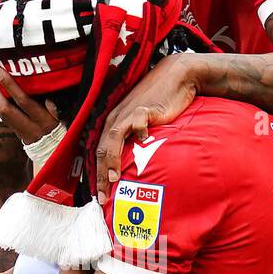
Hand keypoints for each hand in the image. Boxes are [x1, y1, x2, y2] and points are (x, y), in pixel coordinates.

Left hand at [0, 64, 59, 146]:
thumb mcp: (62, 117)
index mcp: (43, 121)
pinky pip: (2, 115)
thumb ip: (54, 108)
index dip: (10, 86)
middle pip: (5, 108)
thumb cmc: (60, 128)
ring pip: (1, 113)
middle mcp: (29, 128)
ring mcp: (21, 132)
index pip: (23, 101)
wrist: (56, 151)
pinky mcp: (16, 132)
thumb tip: (48, 96)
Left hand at [95, 52, 196, 203]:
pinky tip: (142, 141)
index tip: (101, 195)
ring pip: (112, 139)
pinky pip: (137, 122)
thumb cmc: (158, 102)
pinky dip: (137, 132)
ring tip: (114, 178)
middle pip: (101, 150)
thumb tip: (133, 164)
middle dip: (100, 175)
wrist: (175, 77)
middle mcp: (116, 119)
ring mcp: (129, 113)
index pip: (98, 152)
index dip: (97, 174)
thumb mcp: (141, 122)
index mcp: (112, 123)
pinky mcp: (145, 109)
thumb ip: (134, 139)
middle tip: (103, 196)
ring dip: (112, 160)